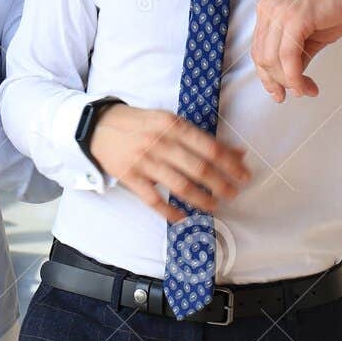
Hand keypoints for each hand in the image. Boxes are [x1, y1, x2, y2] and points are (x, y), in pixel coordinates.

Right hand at [87, 103, 250, 222]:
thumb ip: (201, 137)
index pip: (209, 147)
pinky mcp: (130, 177)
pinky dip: (170, 212)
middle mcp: (160, 142)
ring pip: (179, 185)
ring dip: (201, 199)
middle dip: (221, 184)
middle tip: (233, 194)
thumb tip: (237, 152)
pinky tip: (183, 218)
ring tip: (215, 205)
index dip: (230, 164)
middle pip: (198, 168)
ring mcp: (144, 161)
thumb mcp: (170, 122)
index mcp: (172, 125)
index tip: (244, 175)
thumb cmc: (139, 124)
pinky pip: (153, 199)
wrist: (97, 126)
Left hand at [251, 0, 341, 101]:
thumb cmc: (337, 5)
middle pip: (262, 57)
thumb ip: (295, 54)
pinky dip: (295, 77)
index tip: (278, 93)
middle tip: (297, 94)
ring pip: (272, 59)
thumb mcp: (309, 34)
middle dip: (277, 82)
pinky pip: (288, 56)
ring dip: (289, 82)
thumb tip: (289, 80)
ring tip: (306, 90)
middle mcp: (268, 9)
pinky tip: (307, 86)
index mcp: (267, 10)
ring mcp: (279, 12)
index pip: (258, 49)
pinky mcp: (295, 18)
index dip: (266, 75)